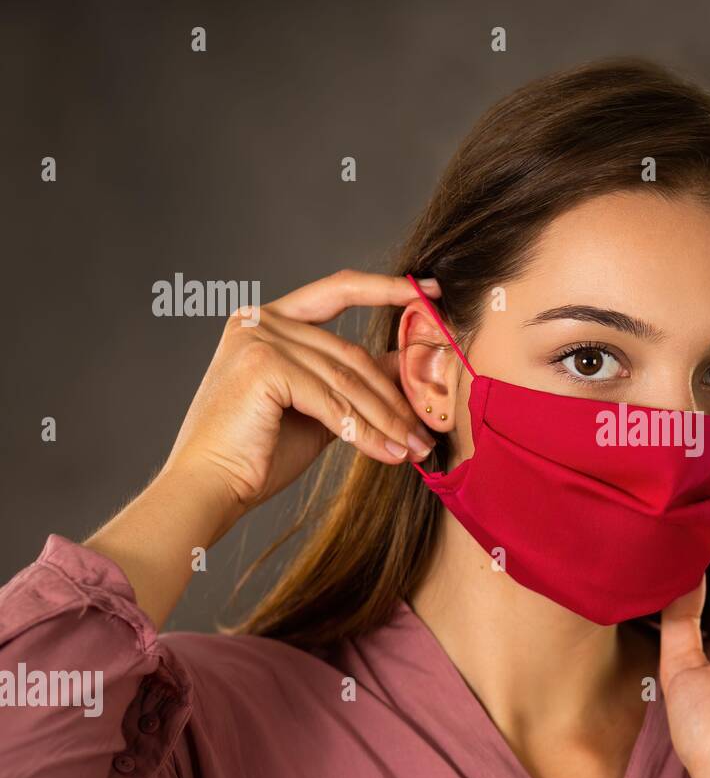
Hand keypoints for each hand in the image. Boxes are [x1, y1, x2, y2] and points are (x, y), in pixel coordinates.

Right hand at [85, 269, 440, 628]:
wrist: (210, 489)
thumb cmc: (258, 454)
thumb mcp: (320, 407)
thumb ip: (356, 380)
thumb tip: (409, 362)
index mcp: (270, 320)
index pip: (338, 291)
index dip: (386, 288)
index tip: (430, 291)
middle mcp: (260, 320)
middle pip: (350, 353)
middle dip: (394, 397)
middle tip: (426, 432)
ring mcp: (259, 338)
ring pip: (347, 380)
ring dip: (387, 420)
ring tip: (415, 449)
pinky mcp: (263, 365)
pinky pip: (332, 401)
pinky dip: (365, 432)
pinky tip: (388, 454)